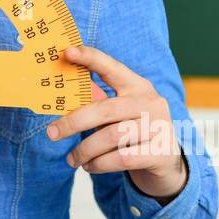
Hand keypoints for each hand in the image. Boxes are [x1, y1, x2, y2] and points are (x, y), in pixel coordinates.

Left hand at [46, 45, 187, 202]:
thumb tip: (65, 89)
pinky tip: (90, 166)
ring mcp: (159, 127)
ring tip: (73, 158)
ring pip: (112, 136)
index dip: (89, 58)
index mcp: (137, 86)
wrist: (166, 162)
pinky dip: (99, 164)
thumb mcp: (117, 114)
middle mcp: (150, 102)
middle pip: (105, 109)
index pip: (112, 67)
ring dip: (85, 150)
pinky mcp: (161, 152)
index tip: (66, 52)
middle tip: (52, 134)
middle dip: (73, 122)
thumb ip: (97, 101)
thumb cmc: (133, 132)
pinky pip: (121, 158)